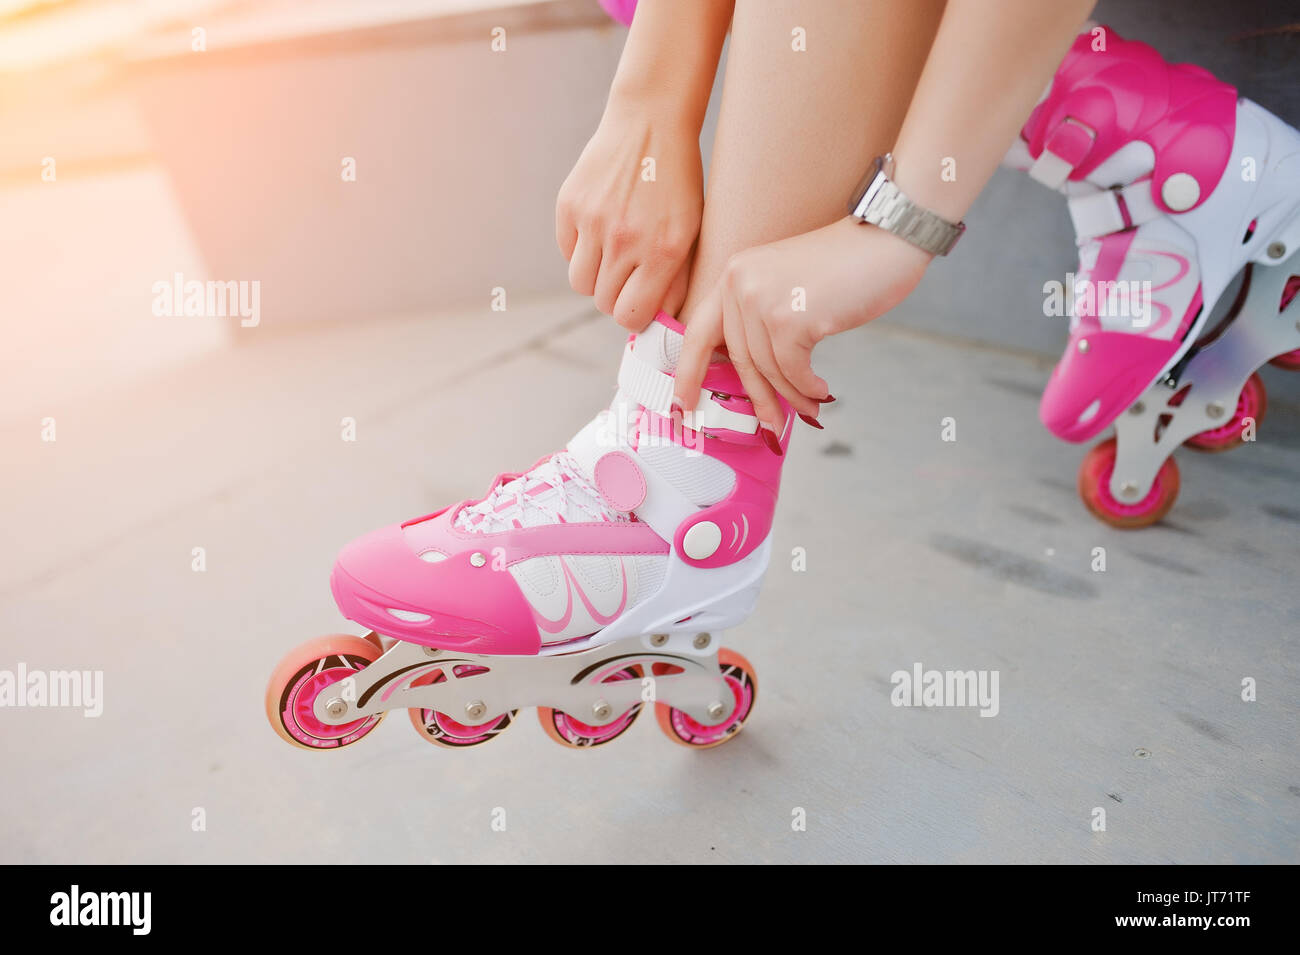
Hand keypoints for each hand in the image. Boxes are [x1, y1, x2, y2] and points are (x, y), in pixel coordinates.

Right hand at [556, 98, 702, 331]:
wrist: (650, 122)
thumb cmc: (677, 182)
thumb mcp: (690, 231)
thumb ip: (676, 279)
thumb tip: (660, 322)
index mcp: (663, 252)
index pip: (632, 316)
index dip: (634, 316)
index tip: (638, 304)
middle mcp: (625, 240)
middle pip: (604, 303)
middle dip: (615, 297)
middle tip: (627, 276)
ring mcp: (594, 222)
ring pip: (580, 283)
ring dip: (594, 278)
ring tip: (610, 256)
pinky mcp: (570, 206)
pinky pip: (567, 251)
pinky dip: (579, 249)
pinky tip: (598, 227)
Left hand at [674, 217, 932, 428]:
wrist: (888, 238)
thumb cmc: (846, 266)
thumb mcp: (786, 283)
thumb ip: (761, 316)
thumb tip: (754, 374)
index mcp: (735, 273)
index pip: (700, 331)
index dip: (687, 372)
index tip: (683, 404)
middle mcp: (740, 283)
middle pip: (738, 358)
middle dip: (755, 398)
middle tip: (767, 427)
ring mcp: (762, 300)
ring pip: (768, 369)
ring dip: (791, 396)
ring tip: (811, 408)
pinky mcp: (790, 319)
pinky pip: (792, 371)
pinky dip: (807, 388)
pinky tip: (823, 392)